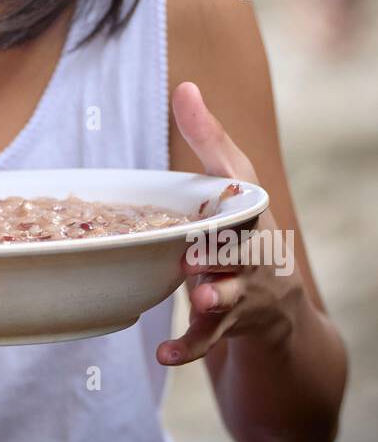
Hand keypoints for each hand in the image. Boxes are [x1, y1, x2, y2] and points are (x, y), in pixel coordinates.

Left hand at [157, 82, 295, 366]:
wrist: (277, 303)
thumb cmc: (243, 227)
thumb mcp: (233, 183)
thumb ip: (208, 138)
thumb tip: (185, 86)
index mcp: (248, 214)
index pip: (243, 195)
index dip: (231, 185)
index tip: (222, 175)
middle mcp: (250, 253)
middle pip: (238, 253)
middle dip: (221, 253)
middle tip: (198, 254)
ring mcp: (241, 292)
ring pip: (228, 298)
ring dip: (214, 300)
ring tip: (200, 300)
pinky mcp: (228, 325)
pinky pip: (209, 341)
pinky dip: (188, 349)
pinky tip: (164, 355)